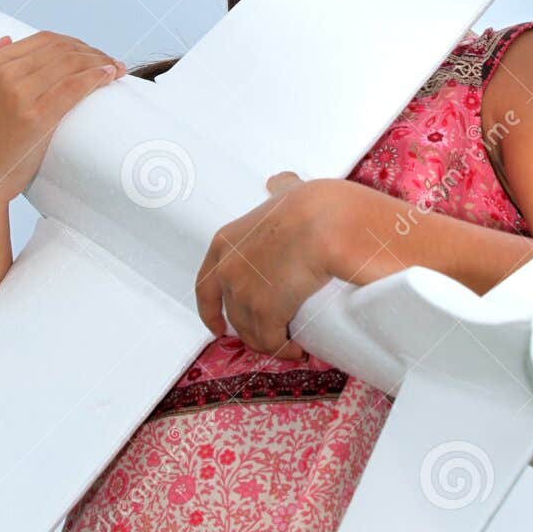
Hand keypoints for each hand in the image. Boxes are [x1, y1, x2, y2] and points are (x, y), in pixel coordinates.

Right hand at [0, 30, 127, 208]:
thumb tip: (6, 39)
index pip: (43, 40)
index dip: (73, 42)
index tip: (89, 52)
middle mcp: (5, 75)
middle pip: (61, 49)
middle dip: (90, 51)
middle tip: (108, 61)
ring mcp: (21, 95)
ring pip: (71, 64)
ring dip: (99, 61)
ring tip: (115, 68)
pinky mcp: (37, 118)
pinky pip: (73, 87)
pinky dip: (96, 76)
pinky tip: (109, 74)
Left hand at [194, 171, 341, 361]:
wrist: (327, 223)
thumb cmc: (313, 206)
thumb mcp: (286, 193)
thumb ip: (279, 190)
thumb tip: (278, 182)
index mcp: (225, 243)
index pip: (205, 285)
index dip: (210, 309)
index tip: (217, 325)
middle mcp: (227, 269)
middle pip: (230, 313)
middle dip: (246, 330)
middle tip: (266, 336)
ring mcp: (242, 293)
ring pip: (251, 332)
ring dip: (270, 343)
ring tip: (289, 344)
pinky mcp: (263, 313)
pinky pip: (271, 342)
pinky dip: (283, 350)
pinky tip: (295, 350)